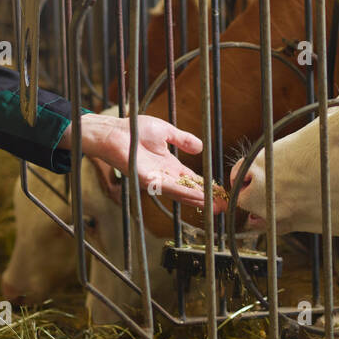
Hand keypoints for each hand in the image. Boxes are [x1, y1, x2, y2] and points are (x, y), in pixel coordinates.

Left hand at [63, 112, 223, 212]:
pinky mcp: (146, 180)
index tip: (220, 193)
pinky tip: (197, 198)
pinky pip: (168, 189)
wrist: (114, 131)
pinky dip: (184, 194)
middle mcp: (163, 175)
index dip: (205, 186)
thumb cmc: (135, 129)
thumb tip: (200, 147)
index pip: (191, 180)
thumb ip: (183, 140)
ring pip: (180, 193)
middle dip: (206, 199)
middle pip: (188, 191)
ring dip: (198, 200)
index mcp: (168, 165)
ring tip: (214, 207)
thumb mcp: (166, 132)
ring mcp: (155, 180)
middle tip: (223, 208)